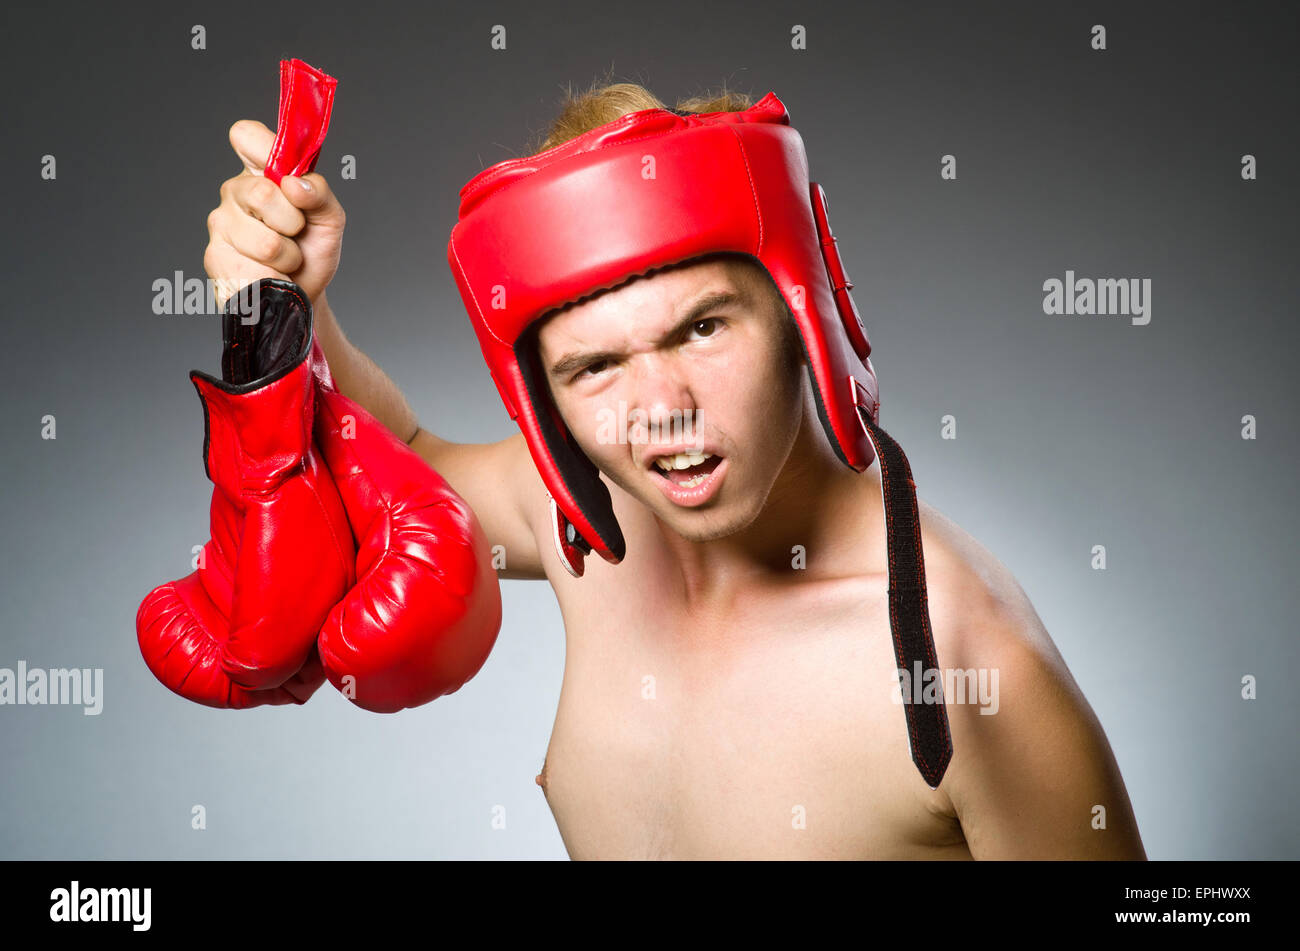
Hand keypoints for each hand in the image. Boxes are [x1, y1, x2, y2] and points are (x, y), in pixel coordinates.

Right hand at [203, 119, 345, 306]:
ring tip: (284, 260)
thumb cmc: (311, 249)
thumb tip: (296, 184)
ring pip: (265, 242)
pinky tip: (270, 277)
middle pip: (263, 193)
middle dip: (293, 223)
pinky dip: (275, 280)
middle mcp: (234, 192)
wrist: (303, 294)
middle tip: (295, 234)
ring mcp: (220, 225)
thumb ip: (320, 194)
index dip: (265, 148)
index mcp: (259, 171)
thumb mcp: (330, 218)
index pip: (247, 136)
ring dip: (288, 258)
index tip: (287, 176)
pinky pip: (255, 272)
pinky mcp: (215, 260)